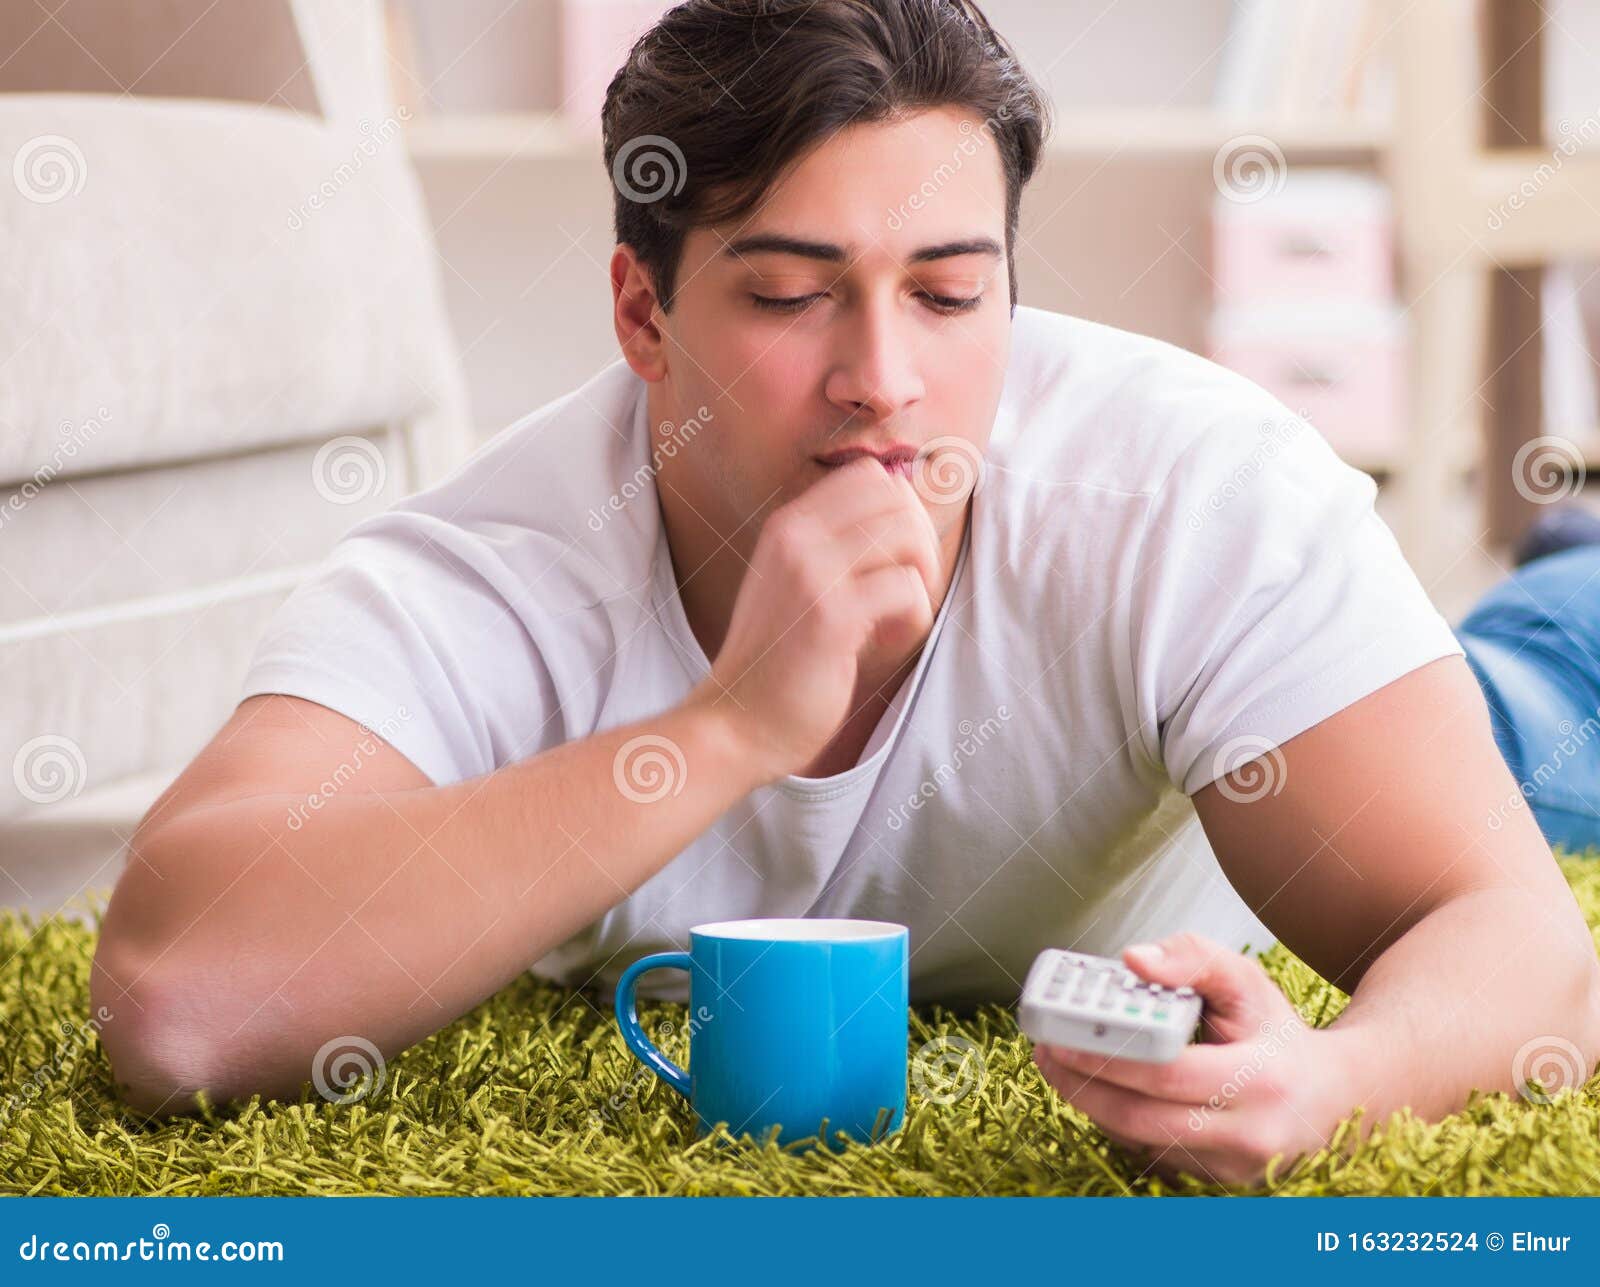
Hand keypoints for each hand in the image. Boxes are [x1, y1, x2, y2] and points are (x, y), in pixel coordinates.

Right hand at [690, 457, 942, 782]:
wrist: (737, 722)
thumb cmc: (778, 661)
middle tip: (904, 592)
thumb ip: (837, 547)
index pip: (869, 475)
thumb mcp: (796, 584)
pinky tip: (886, 644)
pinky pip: (907, 591)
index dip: (900, 512)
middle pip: (898, 499)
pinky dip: (914, 620)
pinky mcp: (832, 618)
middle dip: (920, 545)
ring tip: (896, 618)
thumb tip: (907, 513)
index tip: (893, 561)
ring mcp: (812, 574)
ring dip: (921, 582)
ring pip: (909, 537)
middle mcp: (796, 538)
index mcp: (788, 525)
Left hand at [1032, 932, 1351, 1187]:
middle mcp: (1250, 1135)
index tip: (1059, 1037)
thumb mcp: (1245, 981)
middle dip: (1082, 1087)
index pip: (1167, 1074)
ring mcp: (1234, 1169)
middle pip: (1143, 1119)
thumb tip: (1133, 960)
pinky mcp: (1217, 1182)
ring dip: (1092, 1106)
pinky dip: (1119, 1122)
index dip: (1107, 1058)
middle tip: (1043, 1053)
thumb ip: (1192, 959)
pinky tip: (1096, 1090)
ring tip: (1058, 1066)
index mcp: (1262, 1080)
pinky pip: (1153, 1154)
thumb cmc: (1278, 1034)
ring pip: (1142, 1141)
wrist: (1334, 1099)